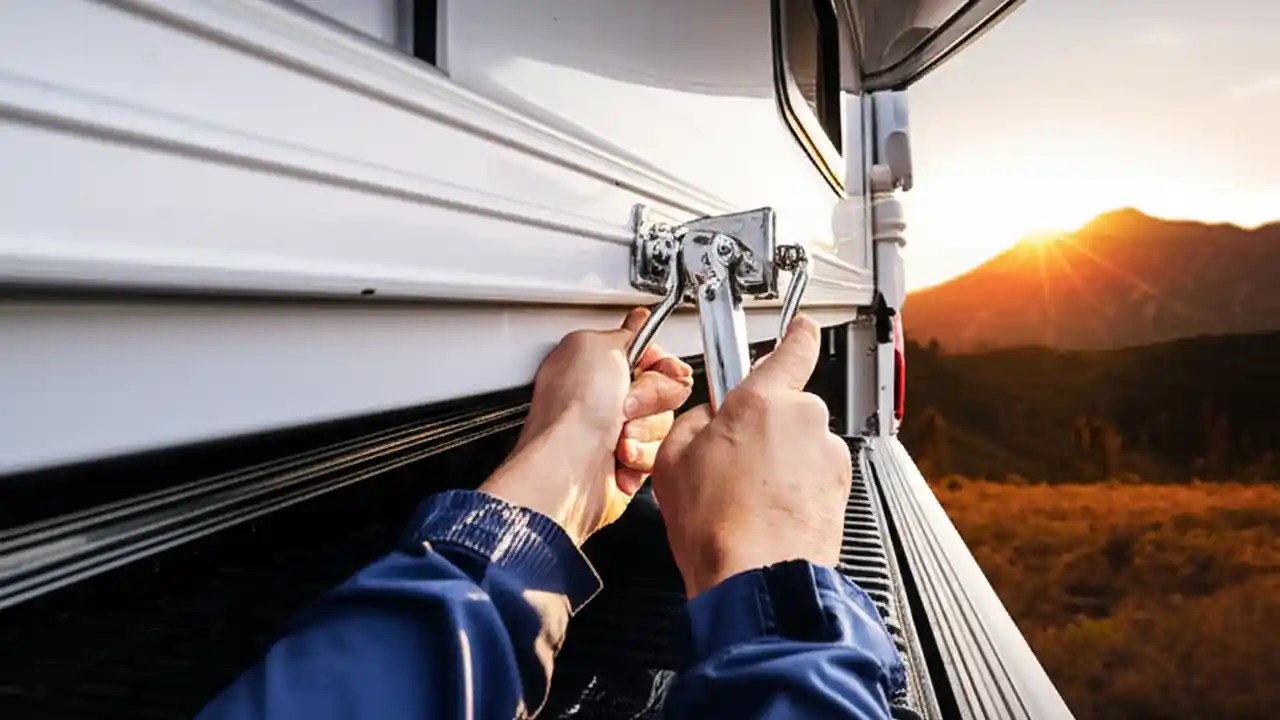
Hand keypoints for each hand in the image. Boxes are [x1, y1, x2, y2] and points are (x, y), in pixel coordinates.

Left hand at [480, 308, 693, 544]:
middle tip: (624, 406)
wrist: (568, 470)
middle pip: (666, 391)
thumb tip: (641, 320)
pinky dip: (642, 458)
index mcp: (598, 365)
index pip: (653, 356)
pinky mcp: (628, 464)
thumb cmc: (572, 413)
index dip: (662, 365)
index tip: (661, 370)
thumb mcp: (598, 344)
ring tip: (617, 438)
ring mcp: (618, 432)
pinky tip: (618, 459)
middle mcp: (607, 397)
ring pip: (666, 425)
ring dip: (645, 431)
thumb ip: (627, 332)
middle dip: (651, 399)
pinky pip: (660, 456)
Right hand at [651, 315, 851, 597]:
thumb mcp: (673, 460)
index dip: (797, 333)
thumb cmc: (718, 526)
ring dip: (778, 462)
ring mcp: (827, 457)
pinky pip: (812, 478)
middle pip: (785, 406)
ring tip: (744, 496)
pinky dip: (793, 490)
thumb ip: (693, 422)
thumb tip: (705, 420)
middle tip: (729, 457)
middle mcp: (805, 420)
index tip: (799, 325)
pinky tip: (763, 513)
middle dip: (761, 425)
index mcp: (764, 399)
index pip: (795, 346)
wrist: (757, 579)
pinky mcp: (839, 491)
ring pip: (799, 445)